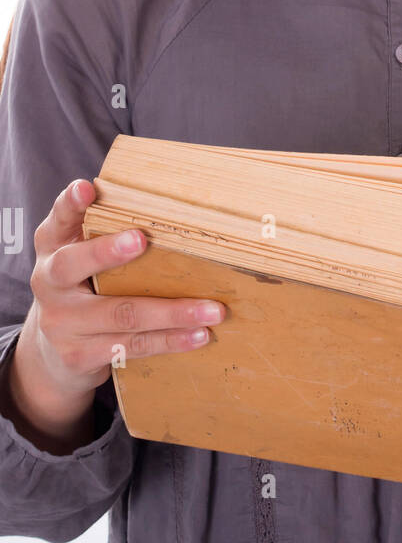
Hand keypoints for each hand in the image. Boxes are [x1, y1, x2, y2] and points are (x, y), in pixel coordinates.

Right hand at [18, 178, 226, 403]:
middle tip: (141, 239)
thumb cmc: (87, 287)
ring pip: (120, 314)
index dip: (69, 204)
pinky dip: (170, 340)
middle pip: (72, 265)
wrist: (55, 354)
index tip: (86, 188)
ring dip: (172, 312)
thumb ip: (109, 229)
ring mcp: (62, 323)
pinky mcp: (80, 355)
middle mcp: (48, 283)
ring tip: (212, 309)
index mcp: (54, 248)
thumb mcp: (86, 256)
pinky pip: (132, 346)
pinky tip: (200, 335)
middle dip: (107, 251)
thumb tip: (172, 204)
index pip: (57, 220)